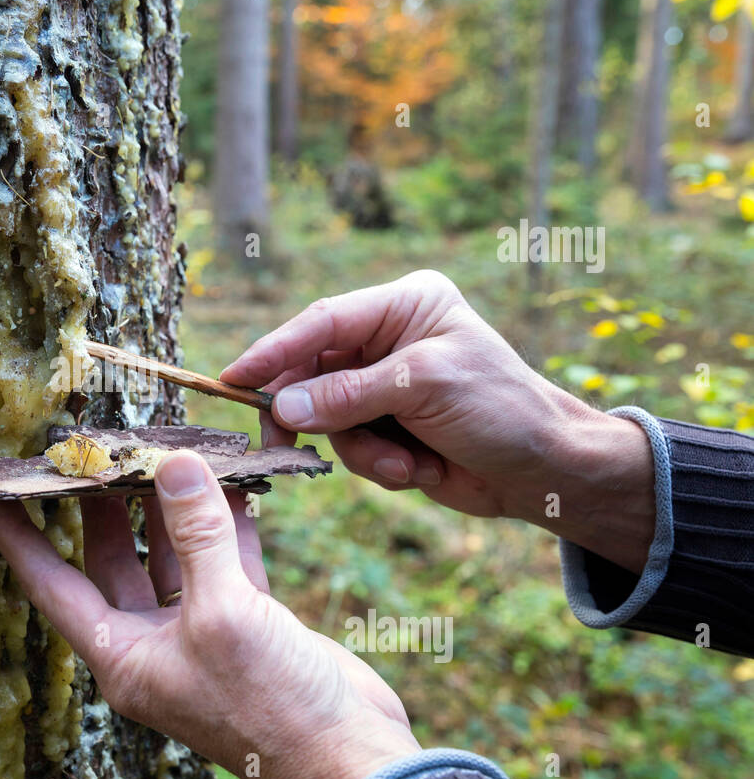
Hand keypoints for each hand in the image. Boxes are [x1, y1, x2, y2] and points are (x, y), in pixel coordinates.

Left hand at [0, 450, 419, 778]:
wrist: (349, 755)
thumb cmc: (272, 707)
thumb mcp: (224, 614)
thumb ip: (197, 534)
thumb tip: (174, 465)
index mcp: (123, 655)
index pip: (53, 587)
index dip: (21, 541)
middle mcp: (153, 643)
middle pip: (112, 562)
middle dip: (103, 507)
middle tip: (94, 451)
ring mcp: (201, 632)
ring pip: (173, 555)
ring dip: (171, 507)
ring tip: (161, 448)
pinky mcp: (249, 621)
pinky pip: (226, 559)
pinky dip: (230, 521)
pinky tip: (233, 478)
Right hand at [220, 270, 655, 573]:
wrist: (546, 472)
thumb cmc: (500, 409)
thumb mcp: (422, 388)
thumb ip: (347, 395)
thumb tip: (282, 407)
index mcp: (404, 306)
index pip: (323, 322)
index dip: (275, 351)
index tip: (233, 377)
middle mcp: (389, 340)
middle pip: (313, 371)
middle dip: (310, 412)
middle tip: (281, 440)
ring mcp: (385, 386)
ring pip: (327, 418)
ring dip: (358, 449)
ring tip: (400, 463)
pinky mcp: (387, 428)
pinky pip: (349, 447)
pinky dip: (376, 465)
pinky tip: (417, 469)